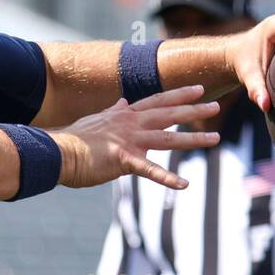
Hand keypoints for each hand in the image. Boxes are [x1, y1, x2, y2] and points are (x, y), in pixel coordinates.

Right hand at [52, 85, 219, 188]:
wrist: (58, 152)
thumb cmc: (75, 139)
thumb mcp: (97, 120)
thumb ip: (114, 111)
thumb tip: (123, 102)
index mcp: (124, 115)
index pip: (157, 101)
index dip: (179, 95)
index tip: (198, 89)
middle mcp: (130, 124)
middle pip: (168, 114)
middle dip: (193, 110)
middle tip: (215, 106)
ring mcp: (128, 141)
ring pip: (168, 139)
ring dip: (193, 139)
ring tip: (215, 138)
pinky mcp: (123, 160)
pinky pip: (150, 171)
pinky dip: (168, 179)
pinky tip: (184, 185)